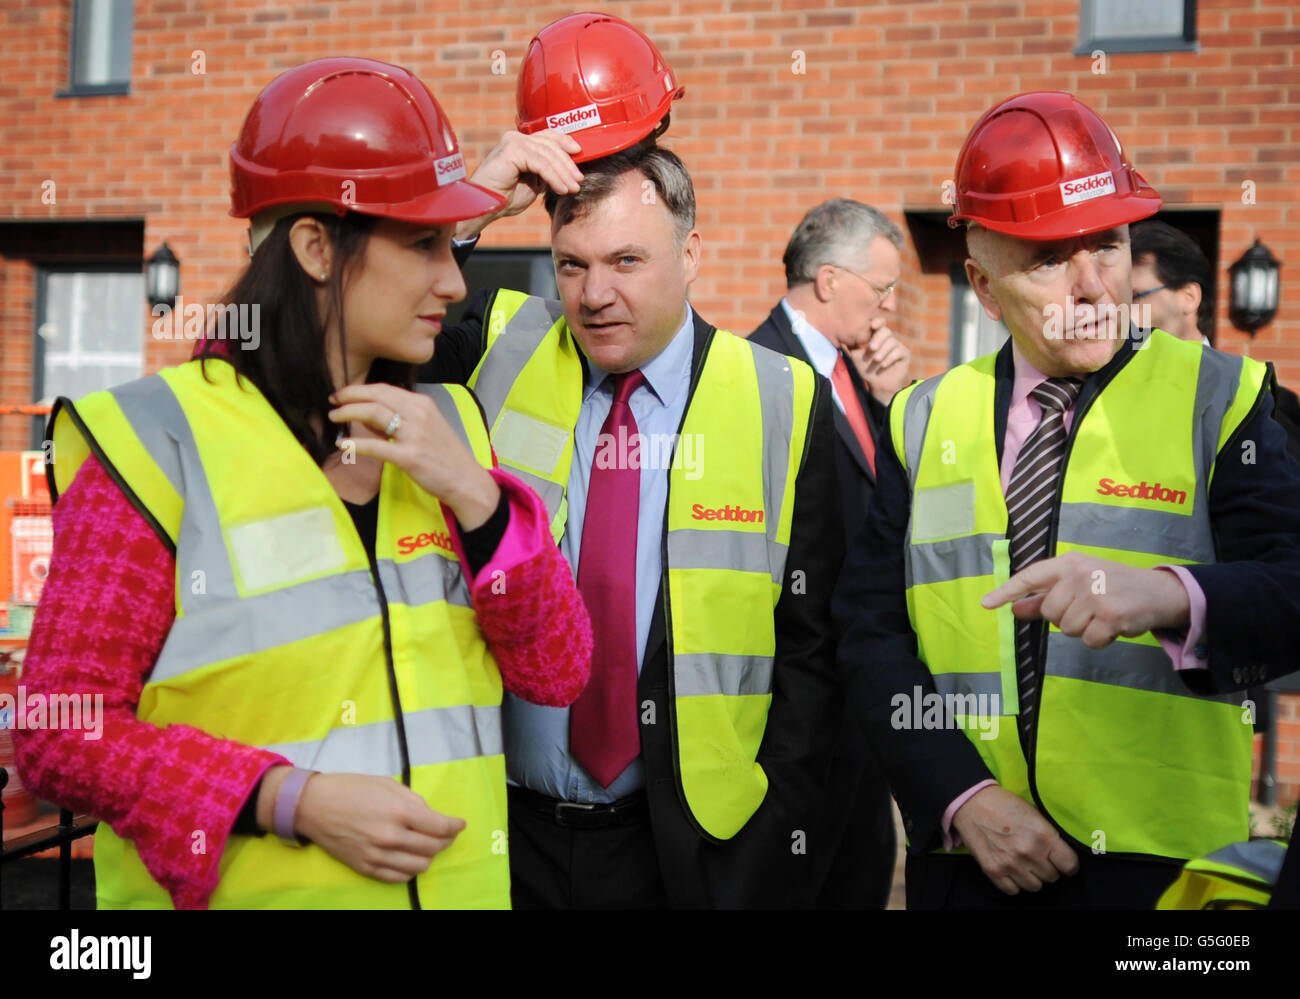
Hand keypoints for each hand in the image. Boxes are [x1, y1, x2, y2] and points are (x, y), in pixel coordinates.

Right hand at [290, 772, 464, 882]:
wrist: (314, 806)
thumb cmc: (351, 789)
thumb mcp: (388, 784)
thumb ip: (413, 801)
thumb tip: (432, 817)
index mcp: (399, 811)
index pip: (440, 827)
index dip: (455, 826)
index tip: (460, 825)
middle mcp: (391, 836)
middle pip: (433, 848)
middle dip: (446, 840)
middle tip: (446, 834)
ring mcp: (378, 855)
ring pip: (419, 866)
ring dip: (429, 856)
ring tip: (427, 846)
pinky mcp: (366, 868)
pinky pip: (399, 877)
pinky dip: (410, 869)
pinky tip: (410, 859)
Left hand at [328, 383, 500, 528]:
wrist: (467, 481)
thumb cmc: (445, 457)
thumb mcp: (426, 429)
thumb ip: (400, 421)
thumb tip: (367, 419)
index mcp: (423, 404)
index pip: (385, 389)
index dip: (359, 390)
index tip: (342, 395)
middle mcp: (419, 414)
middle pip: (376, 396)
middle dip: (349, 397)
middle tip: (332, 402)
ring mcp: (414, 435)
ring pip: (374, 414)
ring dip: (349, 413)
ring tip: (334, 418)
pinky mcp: (410, 457)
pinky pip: (376, 446)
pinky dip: (356, 444)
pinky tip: (343, 444)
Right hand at [454, 130, 583, 240]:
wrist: (484, 207)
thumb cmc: (504, 197)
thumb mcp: (533, 183)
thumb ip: (546, 173)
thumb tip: (568, 172)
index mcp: (520, 143)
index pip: (548, 138)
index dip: (565, 144)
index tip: (580, 155)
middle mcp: (516, 138)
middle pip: (550, 144)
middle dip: (568, 163)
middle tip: (579, 181)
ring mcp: (512, 142)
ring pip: (547, 154)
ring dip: (563, 173)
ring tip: (573, 188)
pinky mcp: (511, 150)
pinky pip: (540, 162)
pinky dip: (553, 176)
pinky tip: (561, 188)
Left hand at [847, 318, 910, 404]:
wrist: (878, 385)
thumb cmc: (866, 370)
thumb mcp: (856, 357)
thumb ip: (852, 345)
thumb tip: (843, 333)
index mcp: (877, 337)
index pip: (879, 323)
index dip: (878, 321)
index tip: (872, 325)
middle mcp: (888, 339)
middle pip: (886, 331)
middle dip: (877, 339)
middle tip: (871, 349)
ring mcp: (898, 345)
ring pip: (892, 341)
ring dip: (882, 351)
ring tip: (876, 361)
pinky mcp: (905, 354)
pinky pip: (899, 351)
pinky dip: (890, 358)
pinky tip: (883, 366)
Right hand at [951, 785, 1078, 893]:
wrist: (972, 802)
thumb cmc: (1004, 805)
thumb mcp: (1034, 814)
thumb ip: (1049, 836)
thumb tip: (1060, 853)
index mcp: (1043, 835)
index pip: (1069, 865)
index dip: (1067, 864)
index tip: (1062, 862)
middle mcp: (1029, 852)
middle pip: (1052, 877)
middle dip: (1047, 867)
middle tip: (1037, 856)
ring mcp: (1010, 864)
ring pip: (1034, 886)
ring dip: (1031, 876)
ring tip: (1023, 862)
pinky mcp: (993, 871)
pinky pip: (1013, 891)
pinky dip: (1014, 883)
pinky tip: (1011, 869)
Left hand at [981, 552, 1190, 648]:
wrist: (1160, 592)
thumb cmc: (1113, 587)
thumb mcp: (1079, 584)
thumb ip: (1046, 596)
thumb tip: (1015, 609)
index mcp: (1069, 563)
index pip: (1031, 577)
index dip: (1007, 591)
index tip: (987, 604)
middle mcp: (1080, 574)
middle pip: (1049, 612)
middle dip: (1065, 619)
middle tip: (1090, 610)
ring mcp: (1096, 594)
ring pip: (1067, 629)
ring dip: (1085, 630)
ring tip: (1103, 616)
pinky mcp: (1111, 615)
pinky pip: (1089, 641)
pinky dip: (1100, 640)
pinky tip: (1114, 626)